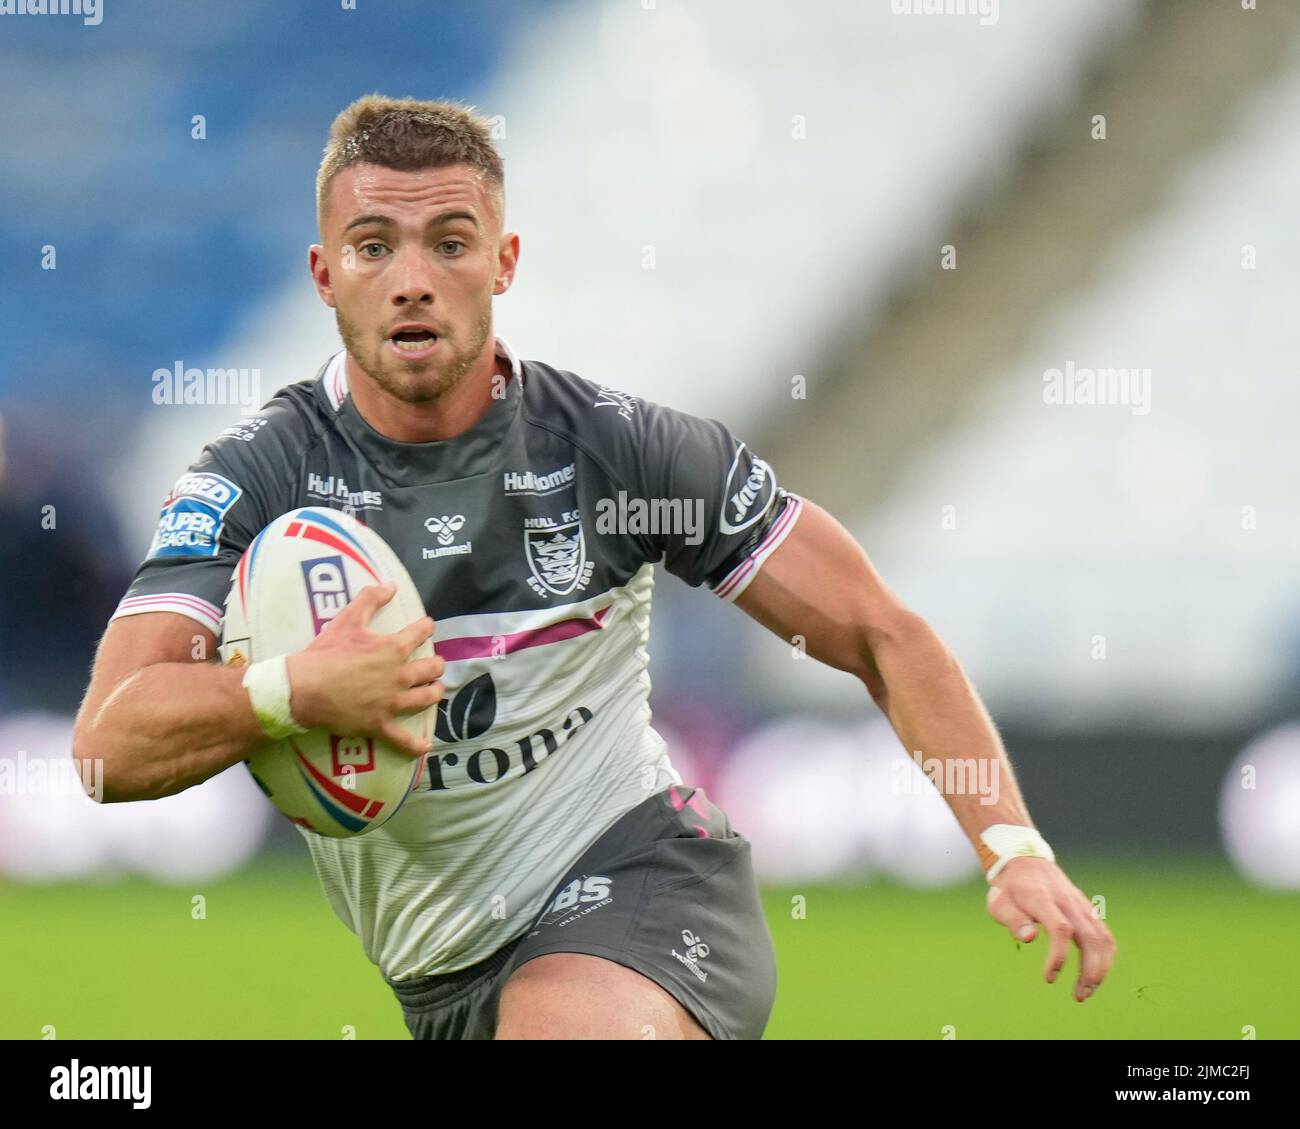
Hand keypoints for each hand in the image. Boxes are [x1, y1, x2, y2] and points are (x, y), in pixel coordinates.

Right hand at [284, 581, 443, 756]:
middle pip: (431, 669)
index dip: (425, 627)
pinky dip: (415, 744)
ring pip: (426, 698)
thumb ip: (370, 599)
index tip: (427, 626)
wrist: (304, 688)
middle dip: (436, 665)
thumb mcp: (347, 619)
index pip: (420, 633)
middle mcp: (399, 676)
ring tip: (435, 690)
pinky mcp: (379, 724)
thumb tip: (390, 584)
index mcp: (393, 649)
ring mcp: (391, 702)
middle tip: (434, 664)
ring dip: (434, 693)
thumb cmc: (325, 653)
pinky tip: (425, 746)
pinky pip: (402, 738)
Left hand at [985, 856, 1116, 1001]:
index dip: (1058, 957)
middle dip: (1089, 971)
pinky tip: (1095, 975)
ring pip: (1103, 938)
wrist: (1025, 862)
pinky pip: (1105, 935)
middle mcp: (1067, 901)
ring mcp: (1081, 905)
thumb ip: (1013, 920)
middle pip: (1090, 938)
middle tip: (1079, 996)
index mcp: (1042, 898)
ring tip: (1087, 991)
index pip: (1060, 929)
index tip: (1049, 978)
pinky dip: (1105, 957)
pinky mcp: (1088, 910)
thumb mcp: (998, 902)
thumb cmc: (1009, 888)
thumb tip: (1029, 938)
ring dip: (1101, 968)